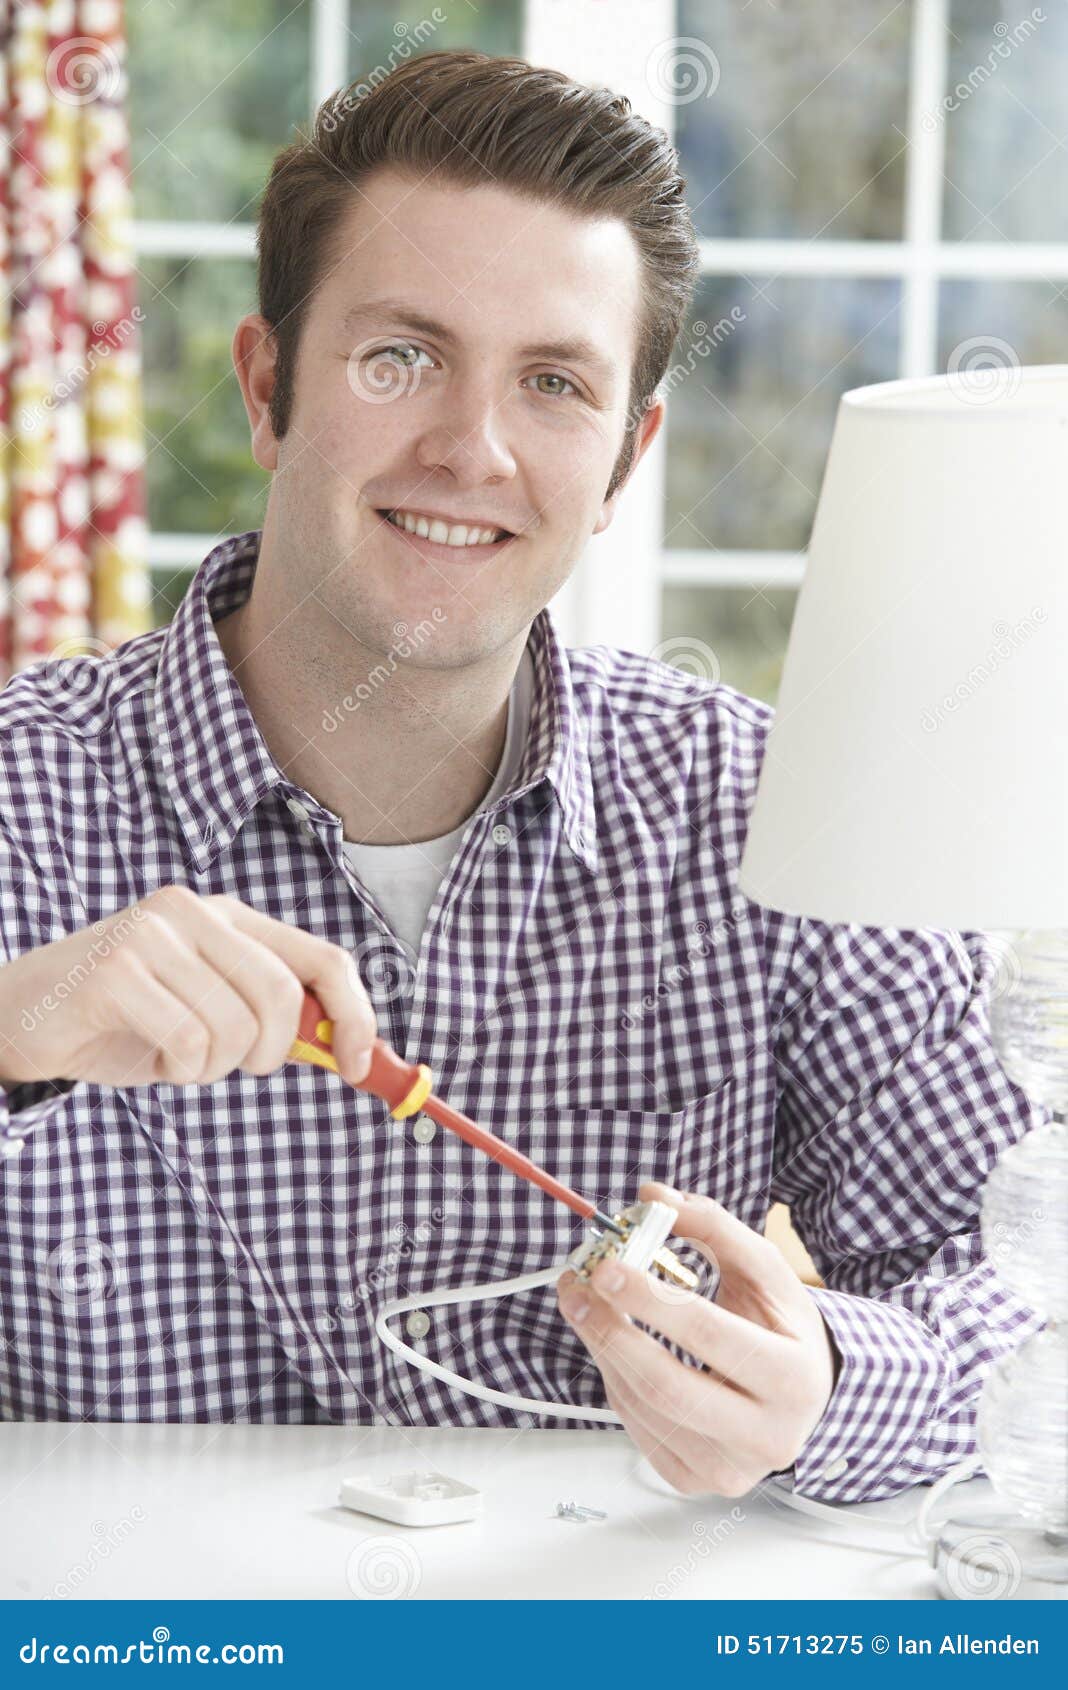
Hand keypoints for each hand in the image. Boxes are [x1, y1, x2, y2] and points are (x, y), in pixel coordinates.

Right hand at [0, 884, 376, 1088]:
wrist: (20, 1019)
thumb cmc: (122, 1022)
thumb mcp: (208, 1012)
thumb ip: (271, 1017)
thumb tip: (348, 1046)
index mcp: (228, 916)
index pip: (324, 958)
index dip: (356, 1015)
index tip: (363, 1067)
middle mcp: (194, 911)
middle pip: (282, 995)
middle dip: (269, 1053)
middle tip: (231, 1067)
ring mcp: (152, 935)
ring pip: (234, 1026)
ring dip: (212, 1067)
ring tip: (176, 1058)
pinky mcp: (116, 971)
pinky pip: (187, 1042)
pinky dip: (179, 1071)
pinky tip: (150, 1059)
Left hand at [556, 1180, 839, 1497]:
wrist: (804, 1396)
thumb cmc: (781, 1329)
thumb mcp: (764, 1271)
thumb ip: (712, 1226)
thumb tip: (653, 1195)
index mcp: (793, 1378)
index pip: (712, 1335)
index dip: (652, 1300)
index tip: (607, 1267)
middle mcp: (767, 1436)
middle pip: (668, 1386)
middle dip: (611, 1331)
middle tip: (578, 1288)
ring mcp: (729, 1469)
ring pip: (644, 1407)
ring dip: (603, 1348)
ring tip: (586, 1304)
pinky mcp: (694, 1480)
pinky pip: (636, 1428)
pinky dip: (615, 1379)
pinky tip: (616, 1346)